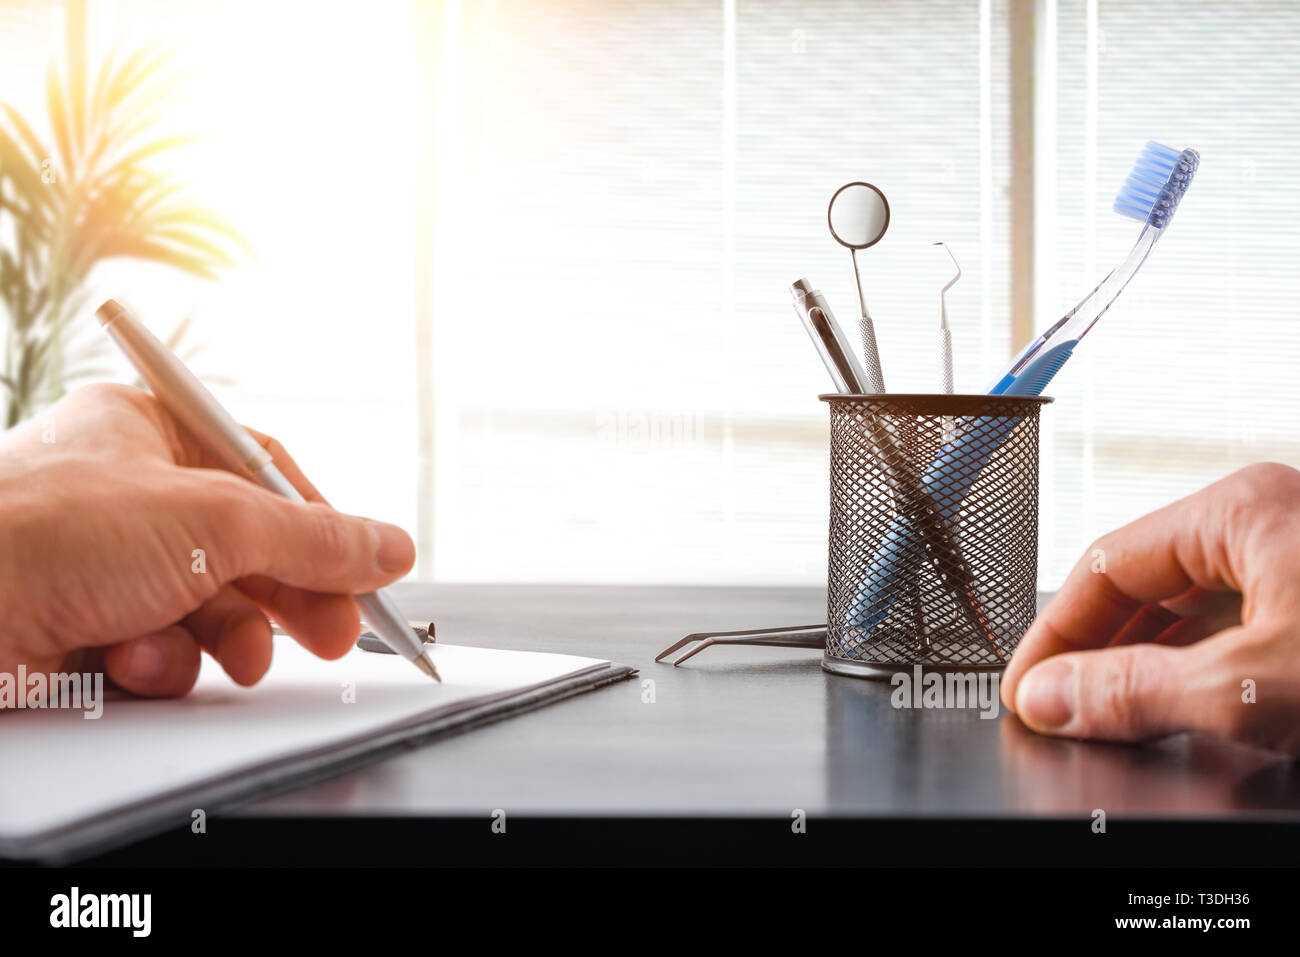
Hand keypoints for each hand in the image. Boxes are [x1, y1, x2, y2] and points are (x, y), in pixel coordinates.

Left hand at [0, 383, 414, 697]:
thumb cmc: (51, 531)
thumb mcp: (217, 522)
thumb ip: (315, 539)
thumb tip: (389, 547)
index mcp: (150, 433)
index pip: (264, 473)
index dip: (320, 522)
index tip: (366, 566)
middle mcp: (127, 495)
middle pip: (246, 548)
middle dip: (290, 597)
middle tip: (336, 633)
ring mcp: (103, 565)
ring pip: (211, 609)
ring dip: (228, 638)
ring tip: (235, 655)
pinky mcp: (84, 630)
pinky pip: (163, 649)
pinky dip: (163, 663)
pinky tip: (135, 659)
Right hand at [1001, 462, 1299, 755]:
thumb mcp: (1250, 685)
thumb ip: (1137, 692)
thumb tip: (1051, 696)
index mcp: (1240, 511)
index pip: (1104, 568)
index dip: (1053, 635)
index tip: (1027, 687)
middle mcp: (1267, 523)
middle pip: (1143, 588)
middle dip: (1095, 652)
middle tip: (1056, 708)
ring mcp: (1297, 562)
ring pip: (1191, 613)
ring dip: (1145, 665)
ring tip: (1105, 716)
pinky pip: (1235, 630)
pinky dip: (1197, 670)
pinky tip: (1178, 709)